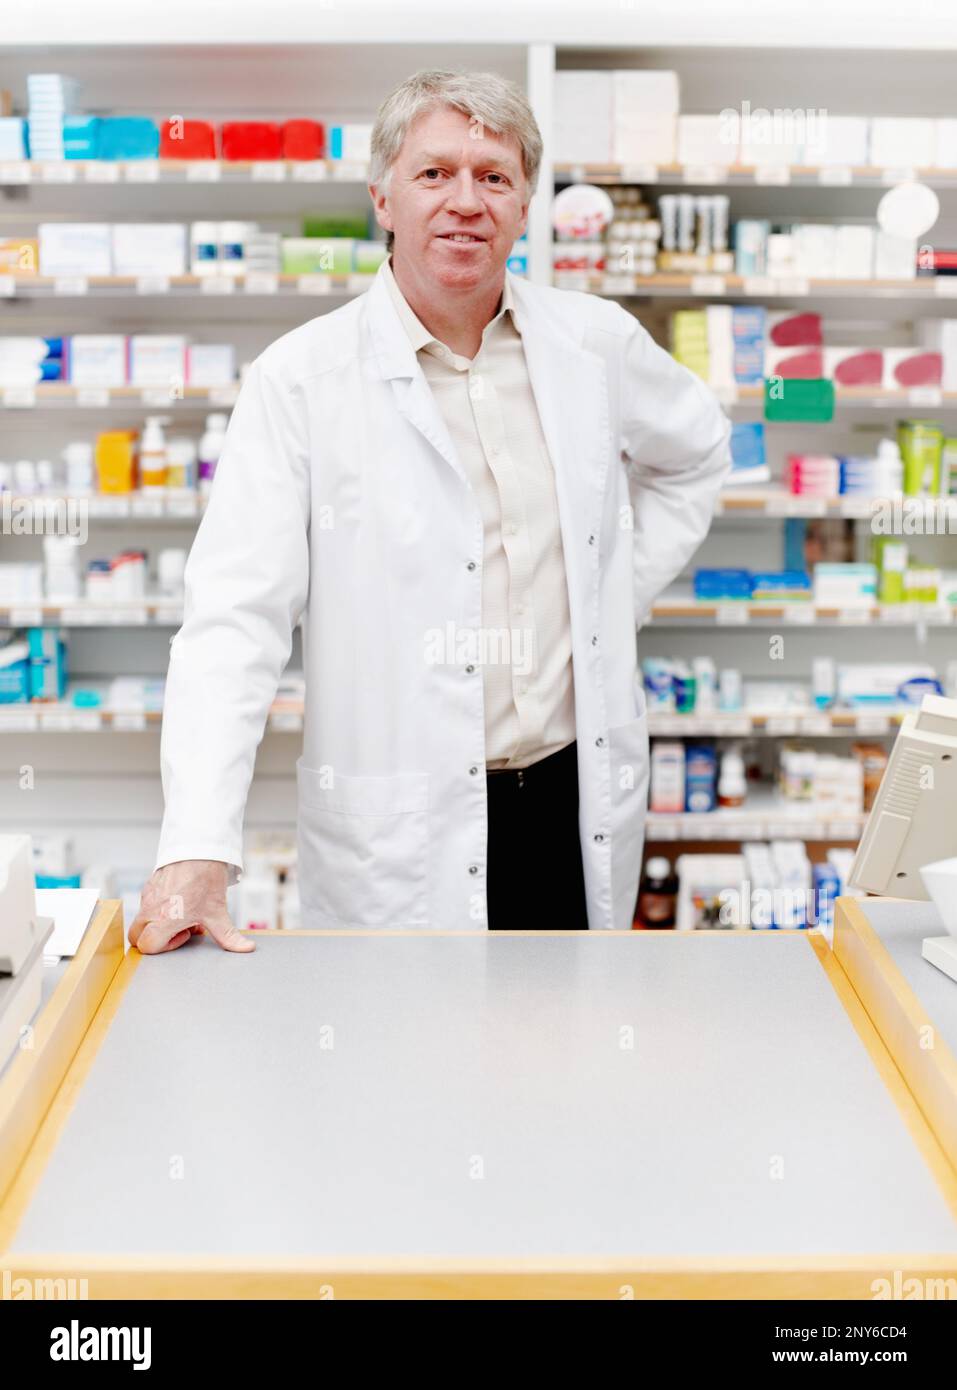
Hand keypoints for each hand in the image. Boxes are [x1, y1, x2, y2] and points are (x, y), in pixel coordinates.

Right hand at [128, 860, 254, 954]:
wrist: (200, 849)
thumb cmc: (206, 879)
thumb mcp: (218, 912)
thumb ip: (229, 936)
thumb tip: (246, 948)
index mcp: (164, 920)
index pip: (147, 946)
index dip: (166, 946)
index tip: (185, 934)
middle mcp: (151, 909)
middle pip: (136, 936)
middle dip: (154, 938)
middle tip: (179, 929)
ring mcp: (148, 896)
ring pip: (141, 919)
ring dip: (158, 922)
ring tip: (183, 913)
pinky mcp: (150, 885)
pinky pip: (147, 903)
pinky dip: (158, 908)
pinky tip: (180, 900)